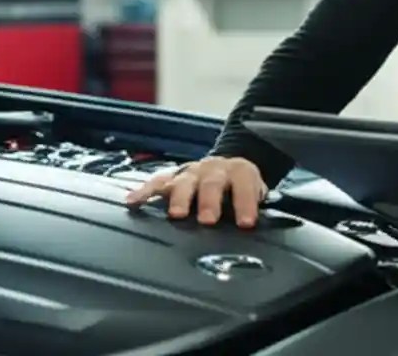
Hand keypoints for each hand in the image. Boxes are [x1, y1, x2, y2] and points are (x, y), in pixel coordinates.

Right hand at [124, 156, 265, 227]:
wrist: (228, 167)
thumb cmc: (240, 188)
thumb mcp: (256, 195)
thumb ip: (256, 209)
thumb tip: (263, 229)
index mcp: (238, 171)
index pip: (243, 183)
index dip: (245, 202)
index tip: (245, 222)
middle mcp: (213, 169)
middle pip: (211, 182)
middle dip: (209, 201)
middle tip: (208, 220)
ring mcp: (191, 173)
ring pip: (184, 182)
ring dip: (180, 198)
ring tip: (176, 214)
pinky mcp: (172, 177)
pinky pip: (156, 183)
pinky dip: (144, 192)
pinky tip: (134, 201)